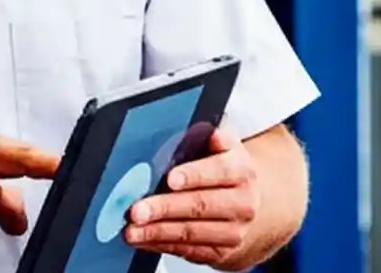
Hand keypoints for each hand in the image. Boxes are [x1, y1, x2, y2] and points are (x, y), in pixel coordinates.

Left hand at [124, 128, 260, 270]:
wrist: (249, 205)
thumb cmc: (224, 170)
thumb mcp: (223, 147)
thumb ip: (211, 136)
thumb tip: (200, 130)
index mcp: (241, 170)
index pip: (219, 170)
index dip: (194, 175)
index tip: (170, 179)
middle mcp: (242, 202)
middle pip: (200, 205)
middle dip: (164, 208)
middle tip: (136, 210)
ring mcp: (234, 231)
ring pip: (191, 232)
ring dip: (157, 232)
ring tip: (131, 230)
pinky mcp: (221, 252)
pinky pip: (188, 250)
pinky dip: (161, 245)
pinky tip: (142, 239)